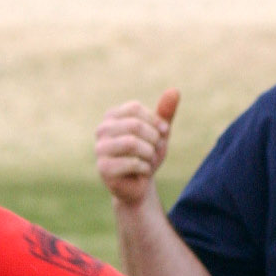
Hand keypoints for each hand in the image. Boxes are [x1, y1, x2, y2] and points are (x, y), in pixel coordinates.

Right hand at [95, 88, 180, 208]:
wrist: (139, 184)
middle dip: (153, 139)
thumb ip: (165, 112)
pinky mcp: (103, 168)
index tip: (163, 132)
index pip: (135, 109)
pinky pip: (131, 163)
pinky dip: (145, 168)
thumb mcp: (159, 131)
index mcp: (112, 116)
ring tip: (149, 160)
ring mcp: (100, 149)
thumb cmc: (147, 153)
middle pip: (134, 125)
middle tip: (156, 150)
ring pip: (131, 143)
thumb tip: (174, 90)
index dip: (154, 120)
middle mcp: (102, 130)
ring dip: (149, 153)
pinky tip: (143, 172)